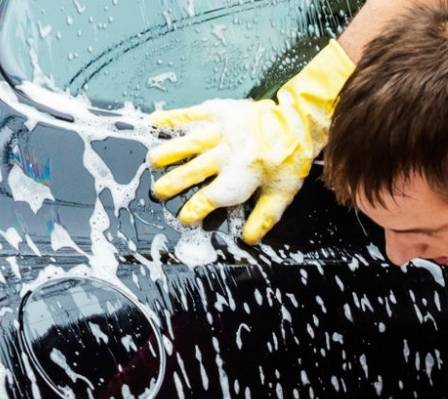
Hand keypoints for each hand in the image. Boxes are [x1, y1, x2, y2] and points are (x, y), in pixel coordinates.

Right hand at [148, 41, 354, 241]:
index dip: (195, 209)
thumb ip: (264, 216)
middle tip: (159, 192)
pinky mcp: (218, 111)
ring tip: (152, 160)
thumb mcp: (282, 194)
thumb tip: (248, 239)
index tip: (185, 218)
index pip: (211, 197)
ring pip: (187, 143)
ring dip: (168, 153)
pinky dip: (171, 118)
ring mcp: (220, 131)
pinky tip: (154, 121)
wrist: (296, 122)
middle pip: (192, 172)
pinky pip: (190, 114)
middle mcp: (226, 154)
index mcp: (240, 176)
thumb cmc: (289, 160)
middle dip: (173, 183)